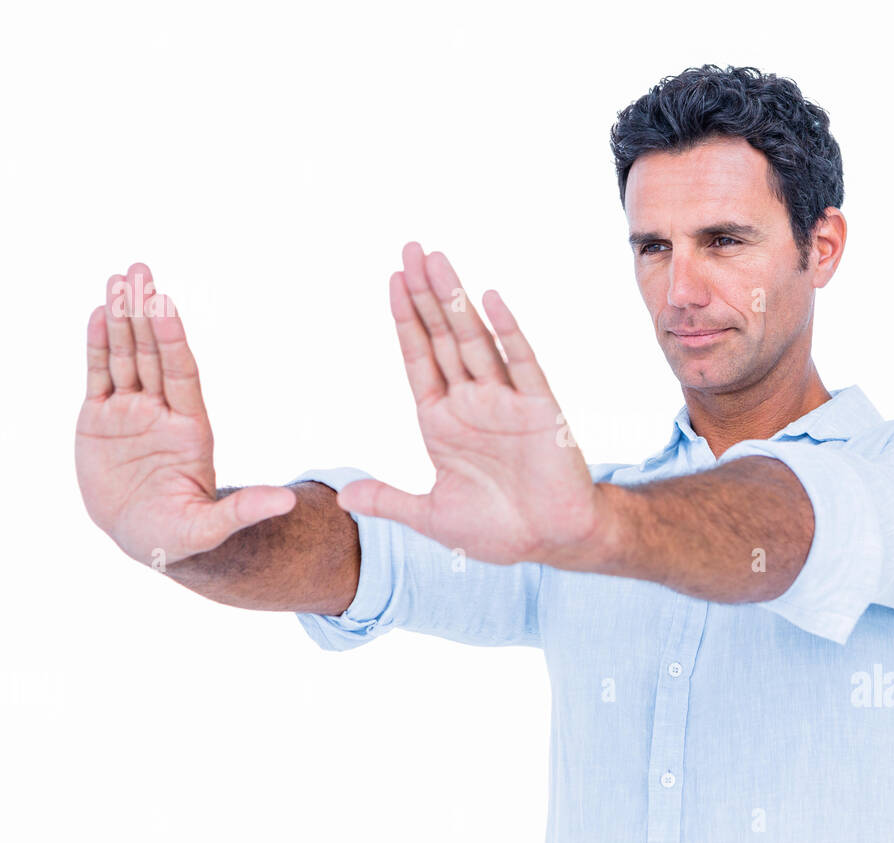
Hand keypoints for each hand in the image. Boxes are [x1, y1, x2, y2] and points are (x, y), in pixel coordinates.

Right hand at [74, 263, 296, 564]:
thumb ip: (243, 511)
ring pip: (125, 357)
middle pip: (153, 353)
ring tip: (117, 278)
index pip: (181, 374)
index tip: (165, 304)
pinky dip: (97, 346)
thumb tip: (286, 504)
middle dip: (144, 313)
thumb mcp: (211, 528)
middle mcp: (161, 412)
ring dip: (120, 318)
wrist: (145, 540)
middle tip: (139, 270)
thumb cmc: (181, 536)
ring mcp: (130, 413)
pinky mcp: (100, 421)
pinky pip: (98, 376)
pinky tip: (98, 313)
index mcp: (190, 430)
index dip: (172, 339)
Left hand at [337, 243, 606, 566]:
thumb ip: (389, 501)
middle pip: (443, 336)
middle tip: (411, 248)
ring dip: (456, 300)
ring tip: (438, 260)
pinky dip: (507, 331)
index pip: (418, 358)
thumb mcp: (431, 516)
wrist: (551, 543)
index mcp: (441, 421)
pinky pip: (521, 363)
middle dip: (425, 293)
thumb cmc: (496, 529)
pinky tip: (490, 300)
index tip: (392, 280)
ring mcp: (504, 401)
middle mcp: (471, 402)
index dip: (405, 320)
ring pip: (475, 340)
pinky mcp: (539, 409)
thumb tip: (342, 498)